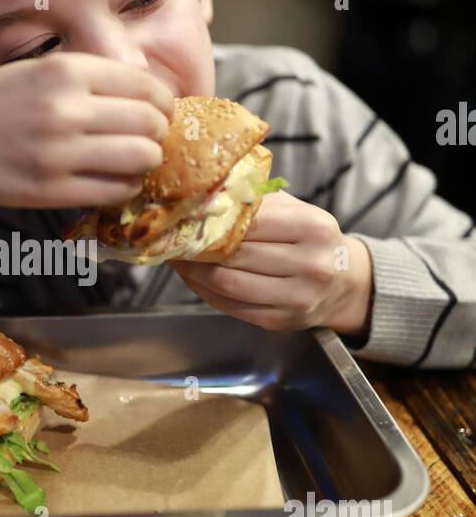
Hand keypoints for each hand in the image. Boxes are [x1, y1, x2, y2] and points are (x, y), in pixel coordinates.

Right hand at [0, 52, 173, 251]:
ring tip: (132, 159)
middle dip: (159, 131)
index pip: (145, 85)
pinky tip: (113, 178)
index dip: (163, 100)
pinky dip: (126, 185)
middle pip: (150, 123)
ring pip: (141, 158)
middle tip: (148, 137)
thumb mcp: (39, 69)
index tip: (160, 109)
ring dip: (146, 160)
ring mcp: (61, 154)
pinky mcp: (55, 191)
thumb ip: (91, 76)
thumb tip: (150, 93)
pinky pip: (116, 190)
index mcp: (65, 72)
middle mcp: (67, 110)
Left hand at [171, 191, 374, 338]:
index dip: (214, 219)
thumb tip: (205, 195)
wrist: (345, 283)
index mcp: (314, 227)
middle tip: (171, 236)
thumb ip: (258, 201)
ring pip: (228, 284)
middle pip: (236, 255)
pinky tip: (194, 277)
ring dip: (194, 271)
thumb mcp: (298, 211)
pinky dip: (205, 291)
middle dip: (197, 246)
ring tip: (177, 257)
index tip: (186, 214)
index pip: (251, 221)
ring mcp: (296, 297)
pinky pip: (230, 306)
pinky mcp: (280, 321)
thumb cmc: (312, 240)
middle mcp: (310, 265)